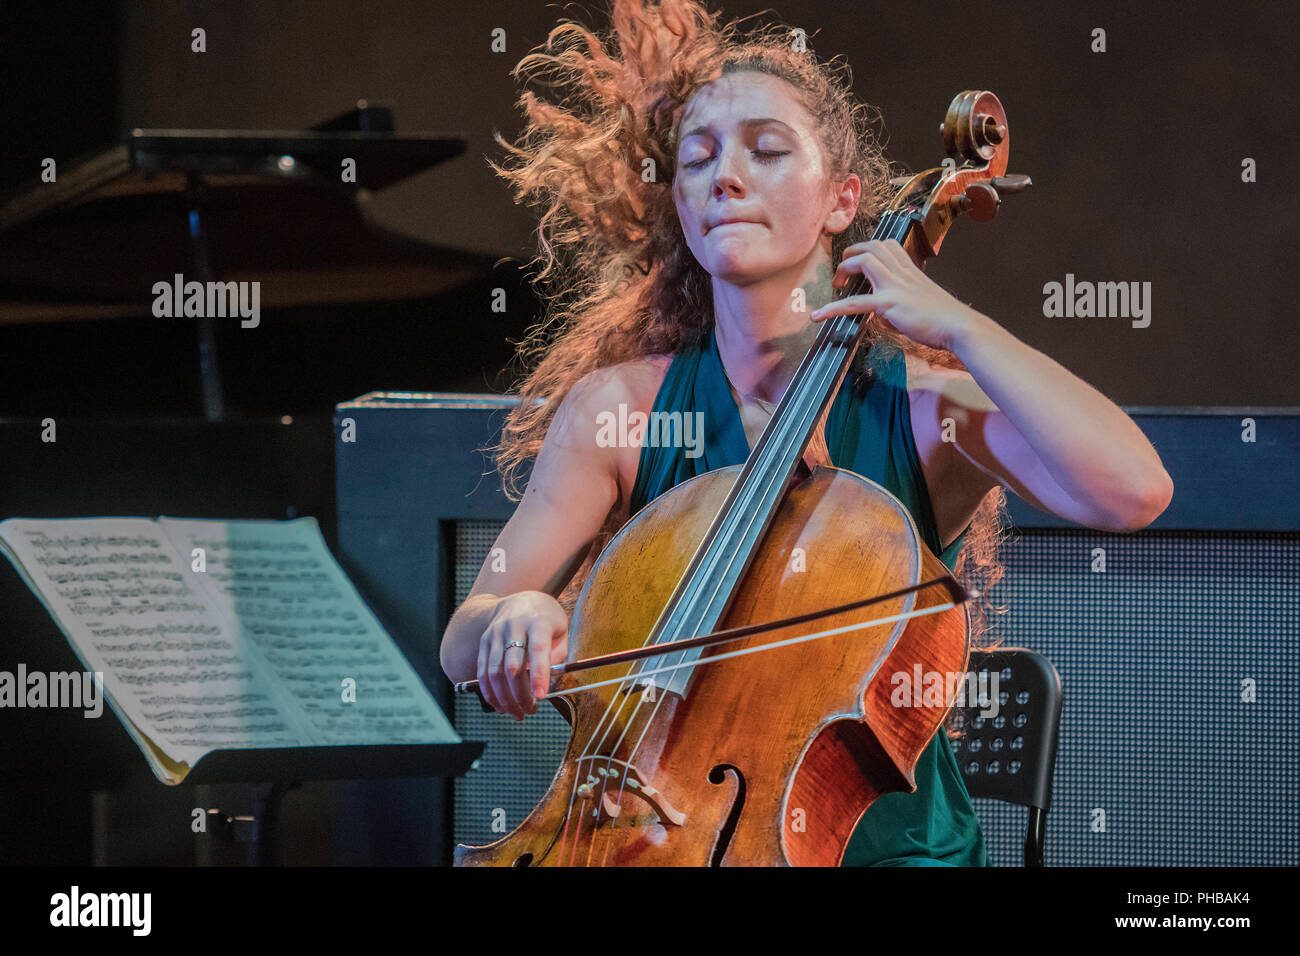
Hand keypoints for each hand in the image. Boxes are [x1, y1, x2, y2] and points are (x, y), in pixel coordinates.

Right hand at [476, 591, 569, 719]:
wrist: (519, 599)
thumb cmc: (546, 621)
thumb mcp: (561, 632)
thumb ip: (556, 656)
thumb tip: (546, 684)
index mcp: (537, 621)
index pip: (537, 649)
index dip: (538, 675)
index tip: (541, 696)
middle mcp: (513, 625)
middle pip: (513, 666)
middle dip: (520, 694)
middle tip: (530, 710)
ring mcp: (495, 633)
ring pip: (495, 672)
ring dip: (505, 698)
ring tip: (517, 713)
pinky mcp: (483, 641)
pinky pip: (482, 671)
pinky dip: (490, 692)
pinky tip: (500, 705)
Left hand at [809, 238, 978, 350]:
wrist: (958, 325)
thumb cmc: (945, 317)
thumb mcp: (923, 300)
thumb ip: (904, 299)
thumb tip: (889, 312)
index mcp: (910, 270)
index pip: (887, 245)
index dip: (869, 247)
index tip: (859, 258)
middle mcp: (901, 272)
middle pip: (871, 247)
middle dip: (851, 254)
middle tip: (842, 272)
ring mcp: (894, 285)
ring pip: (863, 261)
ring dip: (843, 269)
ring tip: (835, 284)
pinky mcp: (889, 303)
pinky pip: (855, 303)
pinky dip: (833, 308)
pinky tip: (820, 315)